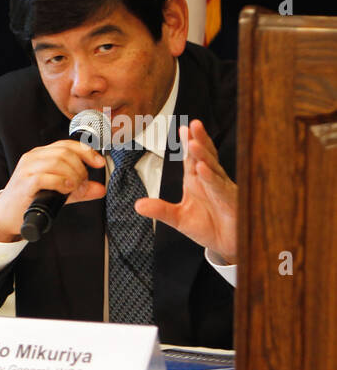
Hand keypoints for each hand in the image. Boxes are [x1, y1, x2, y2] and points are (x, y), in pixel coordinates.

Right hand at [0, 139, 106, 241]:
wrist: (6, 215)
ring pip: (57, 162)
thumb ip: (79, 190)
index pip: (67, 145)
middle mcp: (33, 158)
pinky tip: (64, 190)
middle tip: (82, 185)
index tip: (99, 163)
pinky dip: (60, 183)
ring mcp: (27, 169)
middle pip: (65, 152)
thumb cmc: (30, 200)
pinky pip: (46, 176)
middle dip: (80, 169)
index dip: (86, 152)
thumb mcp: (59, 192)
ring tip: (74, 189)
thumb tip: (99, 189)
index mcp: (41, 155)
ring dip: (72, 176)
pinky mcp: (24, 182)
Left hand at [134, 120, 237, 263]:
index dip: (188, 143)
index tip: (183, 128)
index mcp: (197, 181)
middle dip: (199, 140)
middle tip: (193, 124)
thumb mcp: (178, 218)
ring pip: (213, 168)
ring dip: (203, 155)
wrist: (227, 244)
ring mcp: (222, 190)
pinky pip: (220, 188)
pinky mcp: (231, 202)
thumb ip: (160, 210)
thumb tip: (137, 205)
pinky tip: (203, 168)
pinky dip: (211, 178)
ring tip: (193, 143)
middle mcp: (210, 181)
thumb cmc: (208, 227)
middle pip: (205, 157)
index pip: (192, 159)